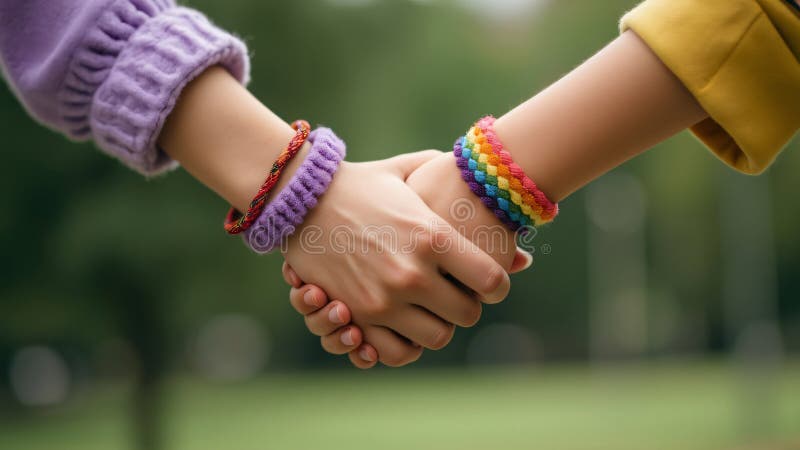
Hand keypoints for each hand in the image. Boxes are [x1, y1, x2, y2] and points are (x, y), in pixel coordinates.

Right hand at [283, 150, 511, 366]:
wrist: (301, 199)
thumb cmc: (362, 183)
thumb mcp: (407, 171)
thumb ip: (447, 172)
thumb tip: (487, 179)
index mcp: (432, 237)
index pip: (492, 281)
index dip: (499, 284)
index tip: (493, 281)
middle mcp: (412, 274)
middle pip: (468, 314)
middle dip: (468, 305)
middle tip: (459, 293)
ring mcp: (383, 299)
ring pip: (437, 337)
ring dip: (438, 324)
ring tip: (431, 307)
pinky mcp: (356, 316)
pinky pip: (397, 352)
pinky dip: (406, 344)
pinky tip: (405, 322)